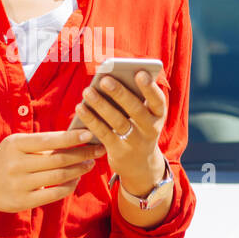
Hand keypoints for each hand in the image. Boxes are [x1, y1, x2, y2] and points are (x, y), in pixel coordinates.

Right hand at [0, 129, 106, 217]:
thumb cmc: (5, 160)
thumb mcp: (15, 145)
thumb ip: (40, 143)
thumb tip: (75, 138)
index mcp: (14, 145)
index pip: (48, 140)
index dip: (71, 138)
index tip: (89, 135)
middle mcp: (16, 164)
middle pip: (57, 159)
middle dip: (82, 154)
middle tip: (98, 149)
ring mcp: (19, 185)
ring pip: (59, 176)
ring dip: (79, 170)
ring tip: (90, 163)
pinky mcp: (23, 201)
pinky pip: (54, 194)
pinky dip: (69, 186)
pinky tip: (76, 179)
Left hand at [75, 71, 166, 195]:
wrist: (141, 165)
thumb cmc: (138, 128)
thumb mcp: (144, 116)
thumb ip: (134, 99)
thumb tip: (111, 78)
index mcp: (158, 115)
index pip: (158, 100)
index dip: (150, 87)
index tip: (139, 73)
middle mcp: (150, 129)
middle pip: (135, 109)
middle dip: (120, 94)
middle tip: (105, 79)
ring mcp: (135, 142)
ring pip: (117, 121)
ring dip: (101, 105)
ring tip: (87, 91)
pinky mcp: (119, 151)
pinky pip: (104, 133)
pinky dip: (91, 120)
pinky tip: (80, 107)